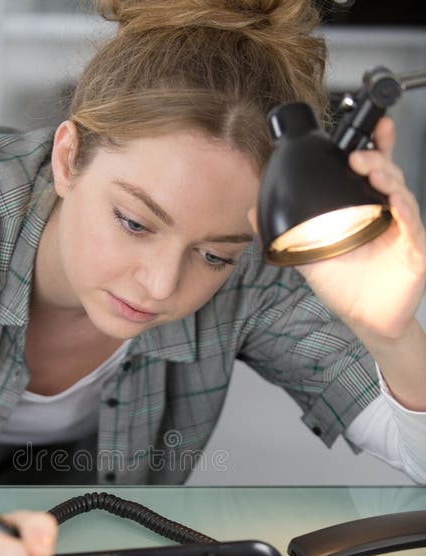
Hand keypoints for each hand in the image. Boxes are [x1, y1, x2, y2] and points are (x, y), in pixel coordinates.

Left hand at [297, 117, 425, 341]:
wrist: (366, 320)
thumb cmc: (345, 288)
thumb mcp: (308, 255)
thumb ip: (283, 232)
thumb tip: (253, 213)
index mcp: (365, 210)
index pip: (371, 171)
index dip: (374, 146)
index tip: (369, 128)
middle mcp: (387, 214)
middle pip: (388, 173)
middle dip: (378, 154)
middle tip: (360, 149)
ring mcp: (402, 229)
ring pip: (400, 193)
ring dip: (387, 176)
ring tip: (370, 168)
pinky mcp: (414, 249)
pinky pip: (411, 223)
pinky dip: (403, 209)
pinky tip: (392, 200)